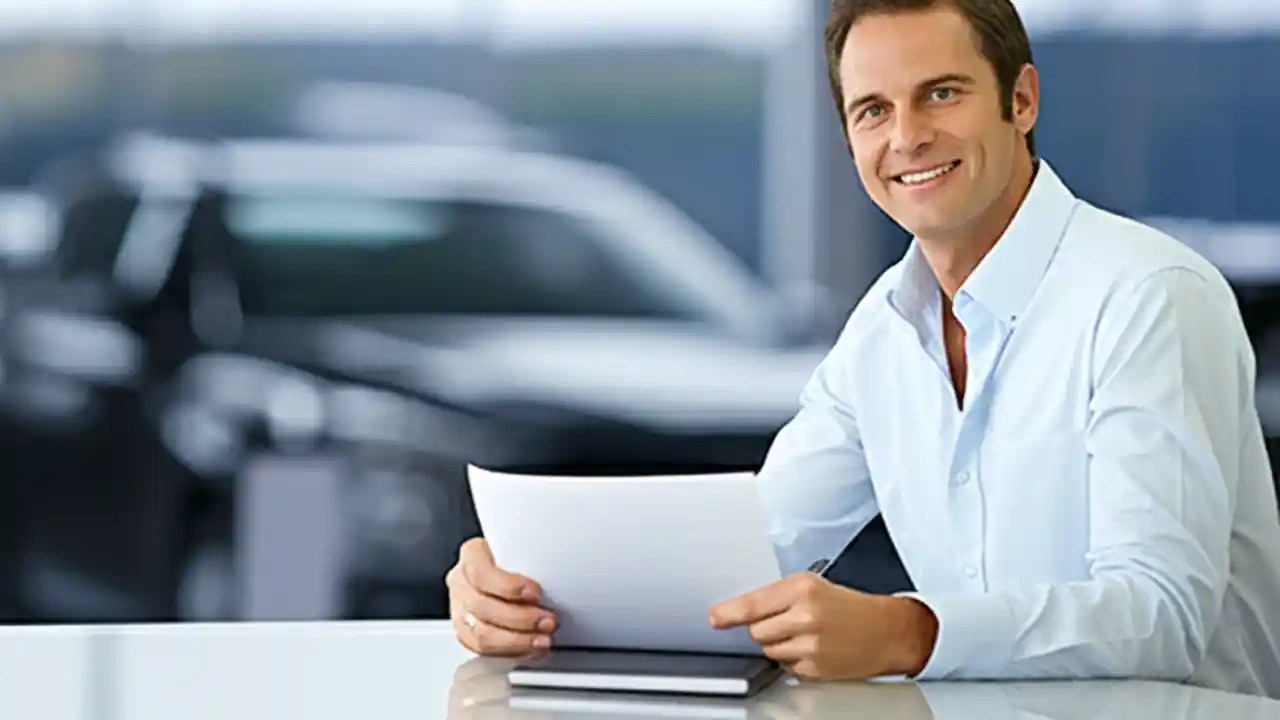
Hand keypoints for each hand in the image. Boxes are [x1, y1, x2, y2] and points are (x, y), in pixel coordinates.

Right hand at [447, 537, 557, 655]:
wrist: (506, 572)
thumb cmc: (518, 558)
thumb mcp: (524, 548)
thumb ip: (534, 557)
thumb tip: (565, 569)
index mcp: (472, 555)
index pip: (481, 572)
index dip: (508, 586)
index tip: (536, 593)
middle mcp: (461, 583)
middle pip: (482, 607)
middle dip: (520, 618)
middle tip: (549, 620)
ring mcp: (460, 610)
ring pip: (480, 635)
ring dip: (517, 640)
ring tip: (543, 639)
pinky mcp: (467, 634)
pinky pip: (483, 651)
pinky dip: (511, 652)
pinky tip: (531, 648)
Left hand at [708, 572, 937, 680]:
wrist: (885, 631)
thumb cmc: (849, 606)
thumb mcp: (813, 585)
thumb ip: (776, 595)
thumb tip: (740, 611)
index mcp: (803, 589)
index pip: (753, 604)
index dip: (729, 613)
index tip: (715, 618)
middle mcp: (806, 617)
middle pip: (756, 631)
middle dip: (764, 627)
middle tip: (786, 620)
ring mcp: (810, 646)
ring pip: (767, 650)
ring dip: (777, 644)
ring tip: (803, 634)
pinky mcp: (814, 669)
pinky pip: (784, 666)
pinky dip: (791, 659)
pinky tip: (812, 648)